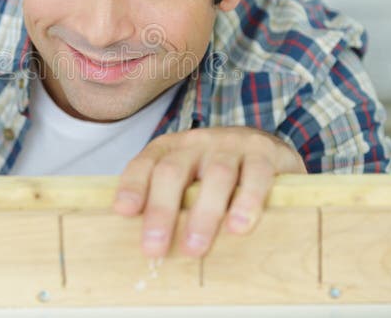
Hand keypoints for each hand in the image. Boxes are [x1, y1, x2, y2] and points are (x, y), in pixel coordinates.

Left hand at [113, 126, 306, 256]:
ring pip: (216, 175)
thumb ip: (170, 203)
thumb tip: (148, 247)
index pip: (145, 164)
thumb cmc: (217, 174)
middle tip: (155, 246)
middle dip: (161, 210)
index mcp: (171, 149)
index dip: (133, 186)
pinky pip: (256, 175)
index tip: (123, 211)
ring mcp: (231, 144)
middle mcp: (197, 142)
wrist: (267, 146)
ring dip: (204, 214)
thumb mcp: (189, 181)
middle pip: (173, 171)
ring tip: (195, 247)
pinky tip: (239, 226)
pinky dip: (247, 202)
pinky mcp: (264, 152)